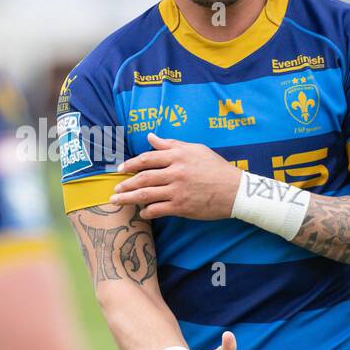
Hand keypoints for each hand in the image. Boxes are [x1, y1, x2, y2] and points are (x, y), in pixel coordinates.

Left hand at [110, 133, 241, 220]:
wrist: (235, 191)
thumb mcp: (195, 150)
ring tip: (117, 201)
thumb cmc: (216, 168)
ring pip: (146, 194)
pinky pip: (157, 210)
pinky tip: (142, 213)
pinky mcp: (181, 207)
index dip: (131, 164)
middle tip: (114, 189)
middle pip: (143, 178)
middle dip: (126, 184)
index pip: (147, 158)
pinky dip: (147, 212)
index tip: (120, 169)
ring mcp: (178, 190)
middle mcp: (175, 172)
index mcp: (178, 156)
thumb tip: (150, 137)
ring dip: (129, 198)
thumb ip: (171, 144)